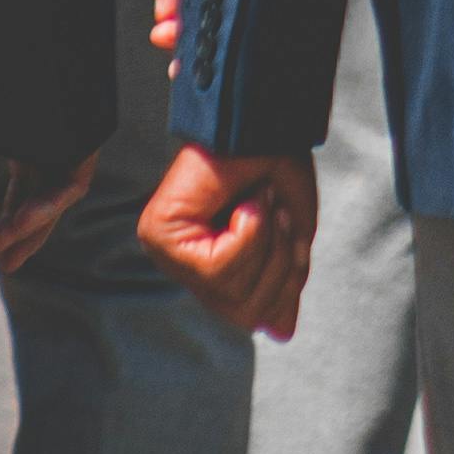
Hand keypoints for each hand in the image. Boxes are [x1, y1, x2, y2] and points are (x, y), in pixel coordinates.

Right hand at [0, 139, 97, 274]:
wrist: (28, 44)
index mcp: (28, 144)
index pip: (23, 190)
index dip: (10, 219)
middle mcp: (50, 150)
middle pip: (42, 201)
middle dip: (24, 235)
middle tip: (5, 265)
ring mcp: (69, 149)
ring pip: (56, 199)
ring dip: (33, 229)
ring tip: (6, 258)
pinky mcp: (86, 147)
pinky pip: (73, 186)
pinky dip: (51, 207)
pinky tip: (22, 222)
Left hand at [139, 145, 318, 335]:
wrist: (262, 119)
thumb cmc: (271, 162)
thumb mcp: (289, 231)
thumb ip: (286, 280)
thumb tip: (282, 333)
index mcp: (210, 264)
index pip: (247, 315)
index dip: (283, 285)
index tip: (293, 234)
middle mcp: (183, 264)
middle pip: (243, 313)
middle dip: (278, 264)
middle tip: (280, 214)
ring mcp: (167, 251)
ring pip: (232, 291)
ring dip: (266, 243)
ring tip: (262, 201)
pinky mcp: (160, 235)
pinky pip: (218, 267)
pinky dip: (249, 231)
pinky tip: (246, 202)